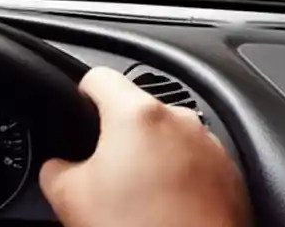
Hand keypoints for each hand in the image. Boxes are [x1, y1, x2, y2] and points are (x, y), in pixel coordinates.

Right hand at [40, 67, 249, 226]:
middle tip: (105, 174)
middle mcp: (178, 120)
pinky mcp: (229, 174)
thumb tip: (57, 166)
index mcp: (136, 115)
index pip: (98, 77)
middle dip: (118, 136)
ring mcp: (209, 146)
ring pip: (167, 137)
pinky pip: (195, 162)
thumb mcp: (70, 199)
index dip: (81, 93)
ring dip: (152, 156)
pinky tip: (166, 208)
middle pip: (135, 110)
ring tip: (140, 198)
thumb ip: (55, 169)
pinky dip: (179, 177)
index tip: (78, 111)